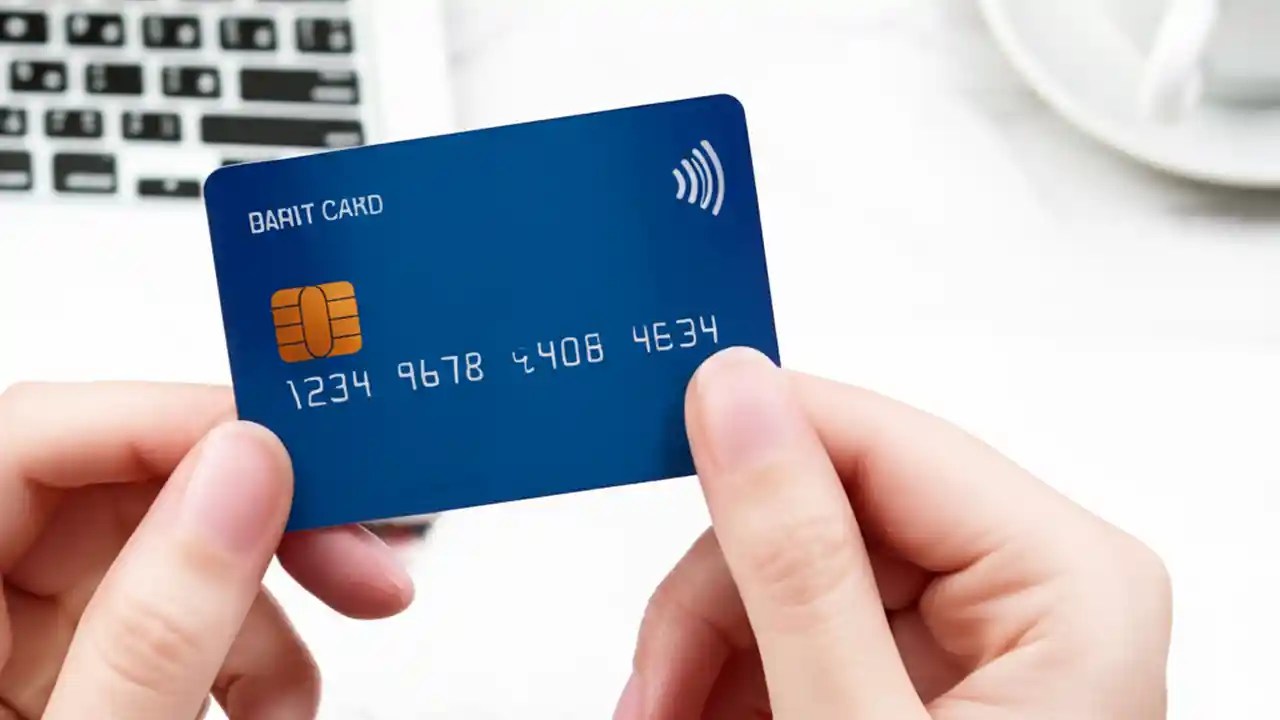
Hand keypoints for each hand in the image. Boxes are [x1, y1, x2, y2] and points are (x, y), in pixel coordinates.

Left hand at [0, 383, 414, 719]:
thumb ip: (157, 626)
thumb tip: (246, 470)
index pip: (42, 434)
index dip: (177, 421)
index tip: (300, 457)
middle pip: (130, 489)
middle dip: (262, 526)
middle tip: (356, 565)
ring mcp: (27, 639)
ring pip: (175, 554)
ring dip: (266, 614)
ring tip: (294, 693)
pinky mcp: (78, 673)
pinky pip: (177, 618)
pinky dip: (246, 654)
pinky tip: (267, 704)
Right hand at [616, 348, 1170, 719]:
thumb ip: (798, 564)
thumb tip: (736, 398)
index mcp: (1068, 583)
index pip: (877, 437)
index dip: (751, 441)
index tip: (650, 448)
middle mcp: (1037, 596)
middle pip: (824, 516)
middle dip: (716, 601)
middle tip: (656, 686)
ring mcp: (986, 642)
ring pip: (801, 576)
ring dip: (711, 649)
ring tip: (666, 713)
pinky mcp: (937, 684)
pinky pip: (813, 633)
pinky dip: (740, 678)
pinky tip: (705, 714)